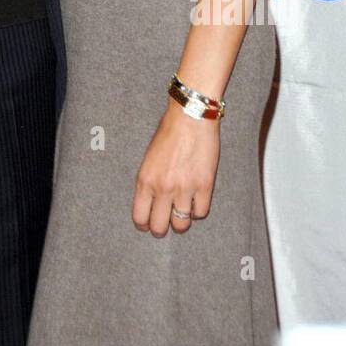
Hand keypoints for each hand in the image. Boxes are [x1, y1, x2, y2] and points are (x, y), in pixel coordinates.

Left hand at [132, 96, 219, 236]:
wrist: (190, 117)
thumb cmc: (169, 132)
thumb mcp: (149, 158)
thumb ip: (149, 182)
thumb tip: (151, 203)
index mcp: (145, 180)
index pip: (140, 217)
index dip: (144, 224)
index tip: (147, 224)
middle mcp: (163, 188)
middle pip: (159, 227)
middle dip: (161, 228)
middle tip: (165, 223)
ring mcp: (185, 188)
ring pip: (181, 224)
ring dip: (181, 221)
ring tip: (181, 212)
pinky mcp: (205, 185)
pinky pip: (201, 212)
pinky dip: (198, 210)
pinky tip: (195, 200)